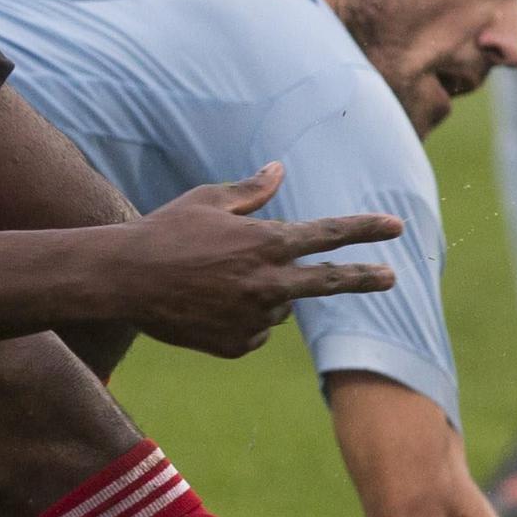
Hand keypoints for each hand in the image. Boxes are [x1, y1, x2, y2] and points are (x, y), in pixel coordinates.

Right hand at [113, 164, 399, 358]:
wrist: (122, 280)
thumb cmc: (163, 232)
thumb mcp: (207, 201)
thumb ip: (251, 191)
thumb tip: (280, 171)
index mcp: (265, 242)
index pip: (327, 235)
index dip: (364, 229)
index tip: (394, 226)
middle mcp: (267, 283)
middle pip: (328, 282)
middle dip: (363, 278)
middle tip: (389, 277)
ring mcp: (253, 318)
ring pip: (277, 307)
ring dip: (262, 295)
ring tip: (214, 283)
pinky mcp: (235, 345)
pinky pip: (253, 333)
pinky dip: (240, 320)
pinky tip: (206, 307)